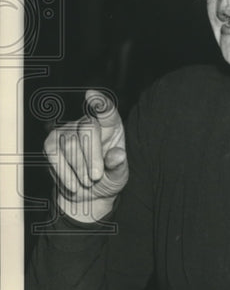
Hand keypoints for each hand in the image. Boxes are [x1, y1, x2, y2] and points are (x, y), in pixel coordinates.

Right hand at [43, 90, 128, 221]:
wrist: (86, 194)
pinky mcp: (51, 143)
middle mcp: (88, 123)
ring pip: (70, 144)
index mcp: (110, 126)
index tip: (91, 95)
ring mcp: (67, 131)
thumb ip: (118, 166)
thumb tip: (118, 155)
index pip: (106, 111)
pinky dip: (65, 174)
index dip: (99, 103)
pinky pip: (55, 155)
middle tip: (96, 177)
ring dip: (79, 168)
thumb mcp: (118, 175)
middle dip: (92, 156)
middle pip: (88, 129)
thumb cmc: (106, 178)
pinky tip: (74, 185)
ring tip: (87, 182)